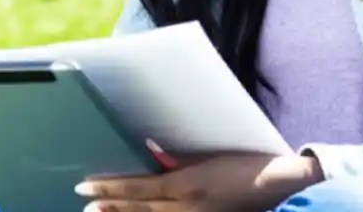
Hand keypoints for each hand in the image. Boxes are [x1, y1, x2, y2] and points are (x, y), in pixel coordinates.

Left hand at [75, 152, 322, 211]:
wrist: (277, 188)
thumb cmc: (247, 165)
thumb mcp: (209, 159)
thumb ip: (180, 161)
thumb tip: (154, 157)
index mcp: (185, 185)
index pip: (137, 188)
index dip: (109, 188)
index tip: (85, 185)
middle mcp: (184, 208)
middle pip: (138, 207)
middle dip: (110, 205)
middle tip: (85, 203)